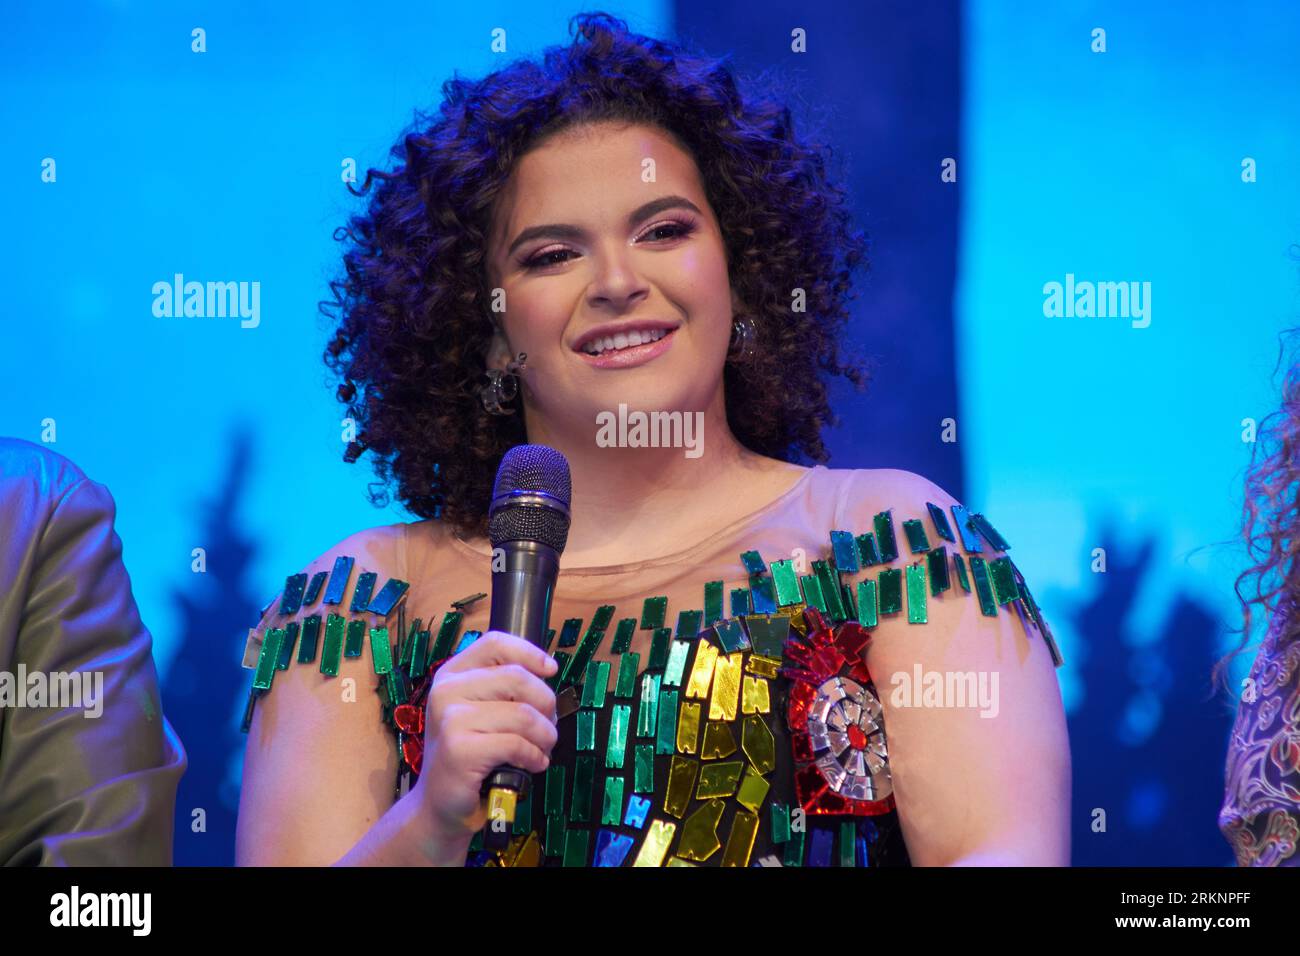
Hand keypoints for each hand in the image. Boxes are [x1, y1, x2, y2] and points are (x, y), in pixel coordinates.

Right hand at [410, 630, 558, 849]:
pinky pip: (516, 743)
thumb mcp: (480, 711)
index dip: (529, 653)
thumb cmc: (469, 756)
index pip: (495, 643)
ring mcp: (450, 720)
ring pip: (523, 714)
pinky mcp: (460, 750)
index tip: (550, 670)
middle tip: (548, 727)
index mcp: (452, 674)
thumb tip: (547, 670)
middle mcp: (446, 691)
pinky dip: (534, 756)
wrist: (439, 806)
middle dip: (546, 703)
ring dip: (545, 735)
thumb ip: (503, 688)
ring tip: (542, 749)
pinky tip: (533, 764)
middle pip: (517, 677)